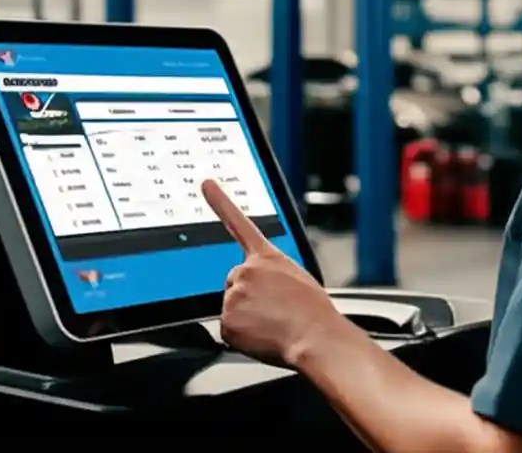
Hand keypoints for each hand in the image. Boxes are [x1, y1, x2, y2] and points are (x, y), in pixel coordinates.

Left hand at [200, 180, 348, 366]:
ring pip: (233, 307)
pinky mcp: (227, 320)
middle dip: (248, 296)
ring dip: (248, 317)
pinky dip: (243, 336)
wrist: (316, 337)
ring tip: (273, 324)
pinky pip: (230, 329)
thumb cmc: (314, 313)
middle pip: (235, 282)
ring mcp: (234, 295)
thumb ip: (273, 275)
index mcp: (267, 258)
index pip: (239, 223)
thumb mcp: (298, 280)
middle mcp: (246, 271)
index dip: (220, 202)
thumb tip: (265, 288)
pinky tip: (263, 335)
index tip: (205, 183)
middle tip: (274, 311)